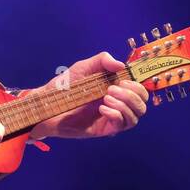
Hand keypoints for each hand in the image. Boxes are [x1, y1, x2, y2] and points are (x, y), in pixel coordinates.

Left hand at [31, 52, 147, 139]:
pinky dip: (116, 114)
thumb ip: (102, 61)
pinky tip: (102, 108)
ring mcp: (111, 118)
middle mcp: (117, 104)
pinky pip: (121, 125)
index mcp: (117, 89)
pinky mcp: (103, 129)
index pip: (140, 91)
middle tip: (111, 88)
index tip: (123, 79)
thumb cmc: (65, 85)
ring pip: (135, 117)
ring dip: (125, 105)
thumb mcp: (84, 67)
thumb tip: (121, 65)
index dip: (138, 85)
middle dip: (132, 95)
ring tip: (106, 97)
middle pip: (142, 105)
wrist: (47, 104)